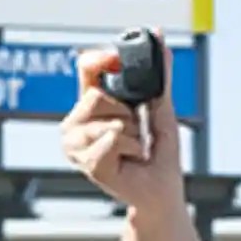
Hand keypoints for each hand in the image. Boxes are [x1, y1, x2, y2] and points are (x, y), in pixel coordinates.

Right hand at [60, 31, 185, 214]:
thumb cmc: (159, 158)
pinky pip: (113, 137)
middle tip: (137, 135)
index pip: (86, 70)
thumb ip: (160, 81)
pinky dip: (132, 148)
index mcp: (91, 108)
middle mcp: (77, 124)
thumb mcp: (162, 112)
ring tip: (134, 150)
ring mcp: (77, 146)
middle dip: (129, 114)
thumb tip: (164, 46)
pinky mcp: (87, 163)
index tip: (117, 62)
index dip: (100, 60)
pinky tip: (131, 160)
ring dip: (134, 135)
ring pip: (109, 119)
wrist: (162, 195)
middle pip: (97, 96)